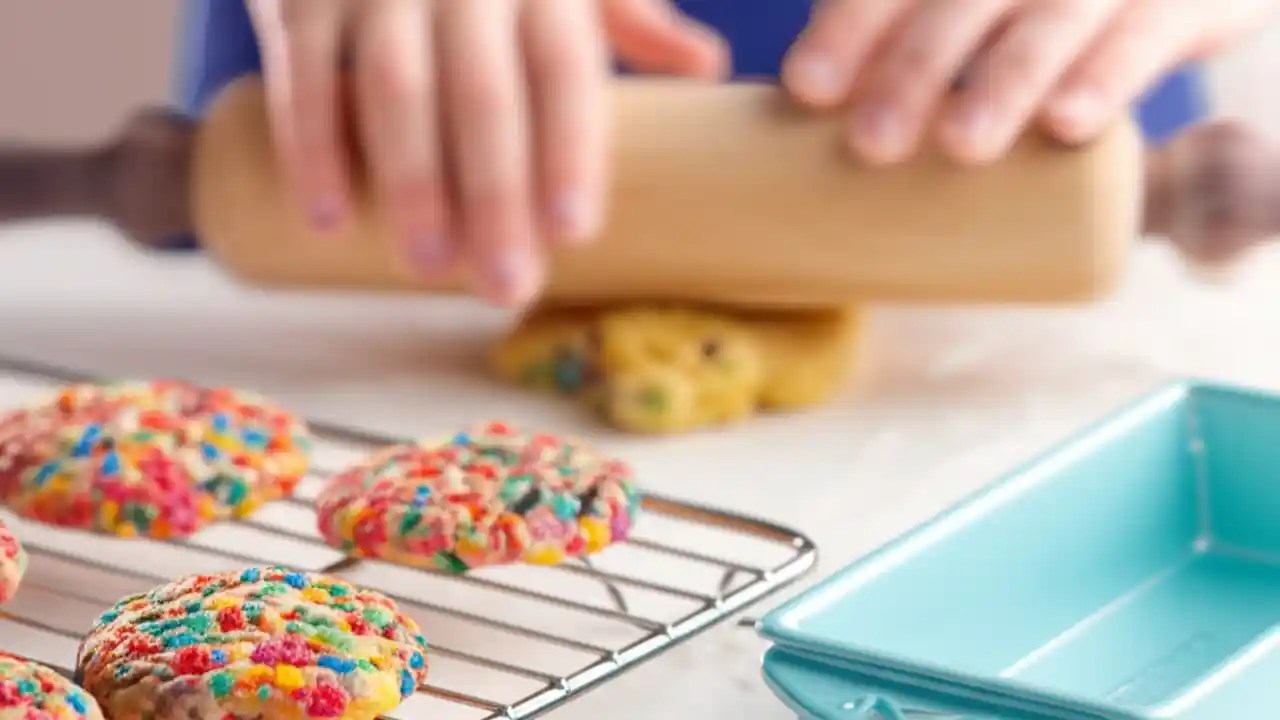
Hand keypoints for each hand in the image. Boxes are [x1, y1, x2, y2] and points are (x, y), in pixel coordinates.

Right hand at [247, 0, 725, 306]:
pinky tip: (329, 219)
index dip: (570, 150)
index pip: (564, 70)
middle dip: (495, 197)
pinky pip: (303, 76)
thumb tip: (707, 69)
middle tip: (504, 286)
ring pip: (395, 89)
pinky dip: (313, 147)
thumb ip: (627, 17)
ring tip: (430, 265)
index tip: (574, 232)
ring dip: (413, 183)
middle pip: (484, 96)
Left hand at [783, 0, 1277, 165]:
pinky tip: (1068, 124)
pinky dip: (1105, 78)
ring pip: (1048, 19)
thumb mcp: (964, 16)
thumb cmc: (1029, 15)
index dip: (849, 28)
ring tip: (961, 144)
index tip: (807, 88)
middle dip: (911, 69)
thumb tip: (808, 122)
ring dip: (1002, 81)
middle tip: (873, 143)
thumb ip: (898, 44)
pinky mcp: (1177, 3)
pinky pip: (1142, 36)